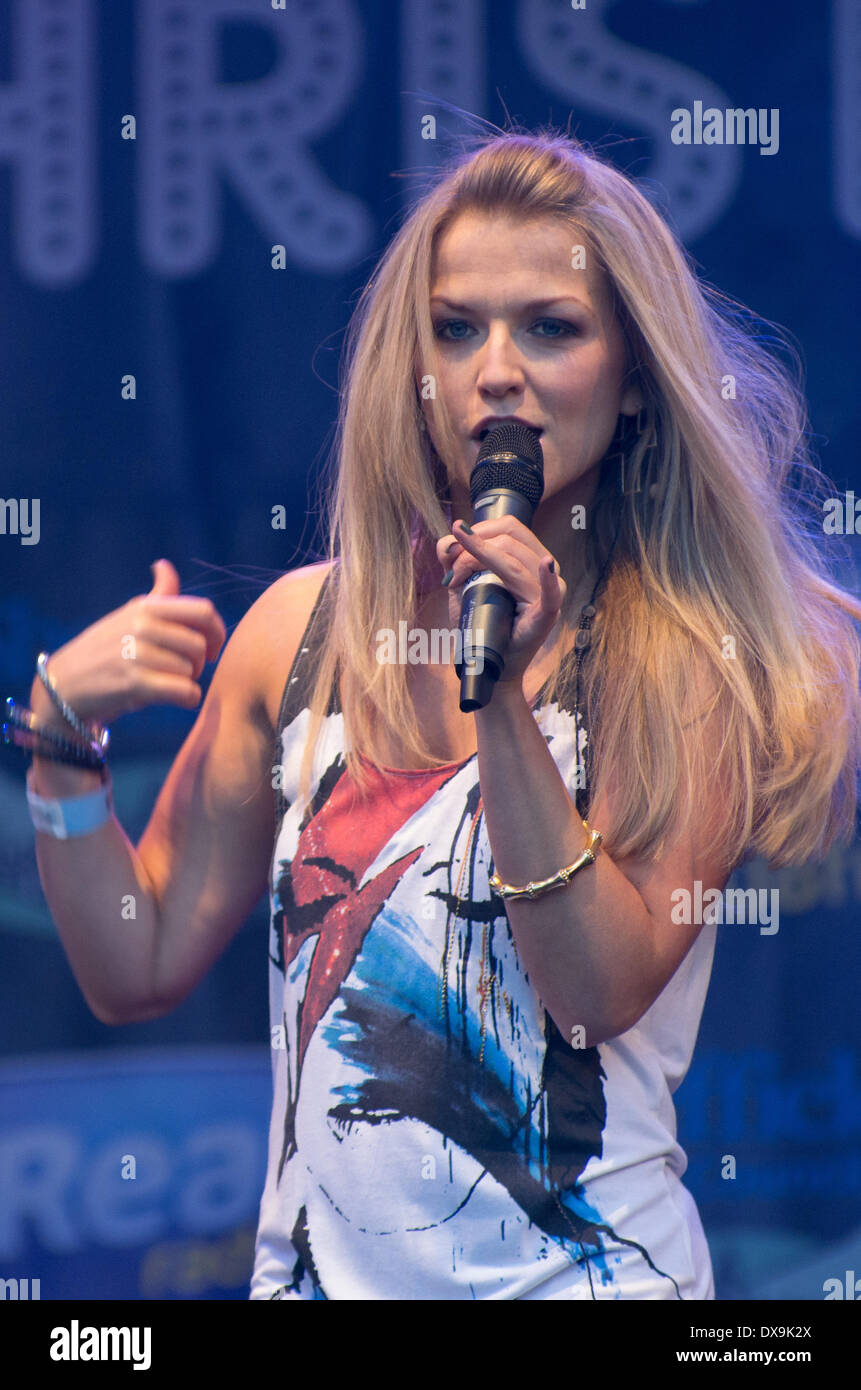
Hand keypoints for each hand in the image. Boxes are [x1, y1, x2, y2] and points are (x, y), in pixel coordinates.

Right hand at [30, 559, 226, 726]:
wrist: (63, 683)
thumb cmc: (105, 650)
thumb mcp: (129, 615)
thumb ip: (158, 595)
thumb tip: (164, 565)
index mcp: (147, 607)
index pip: (203, 611)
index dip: (217, 632)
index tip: (211, 648)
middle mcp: (143, 625)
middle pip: (200, 646)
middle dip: (200, 664)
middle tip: (183, 671)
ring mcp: (138, 653)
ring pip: (192, 671)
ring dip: (187, 682)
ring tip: (166, 682)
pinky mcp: (135, 683)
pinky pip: (186, 692)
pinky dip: (187, 699)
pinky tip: (174, 698)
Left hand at [435, 517, 566, 687]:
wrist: (489, 663)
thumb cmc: (480, 622)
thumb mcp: (464, 584)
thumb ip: (455, 558)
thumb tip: (449, 539)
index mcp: (532, 557)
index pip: (510, 528)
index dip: (478, 532)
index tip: (453, 546)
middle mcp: (547, 570)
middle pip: (508, 542)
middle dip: (471, 551)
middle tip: (450, 572)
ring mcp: (548, 594)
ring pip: (512, 563)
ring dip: (474, 563)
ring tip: (454, 579)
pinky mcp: (546, 617)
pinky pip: (550, 596)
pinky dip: (547, 580)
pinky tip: (546, 565)